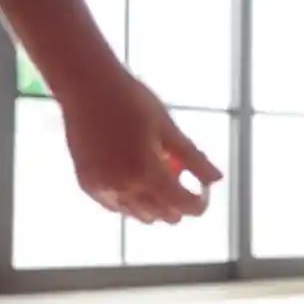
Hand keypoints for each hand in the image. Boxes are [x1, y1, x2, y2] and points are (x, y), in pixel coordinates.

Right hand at [58, 70, 222, 223]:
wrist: (86, 88)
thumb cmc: (132, 101)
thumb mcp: (168, 128)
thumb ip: (194, 158)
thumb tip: (217, 179)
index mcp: (147, 173)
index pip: (184, 205)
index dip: (199, 202)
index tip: (203, 190)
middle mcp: (124, 188)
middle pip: (163, 216)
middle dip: (179, 204)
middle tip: (183, 180)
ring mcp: (103, 189)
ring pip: (140, 215)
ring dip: (156, 205)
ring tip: (159, 177)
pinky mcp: (88, 185)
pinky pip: (117, 206)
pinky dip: (132, 200)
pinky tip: (136, 179)